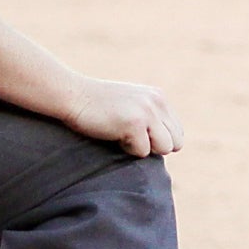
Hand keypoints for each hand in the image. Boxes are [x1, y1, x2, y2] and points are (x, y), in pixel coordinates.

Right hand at [63, 75, 182, 156]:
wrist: (72, 96)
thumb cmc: (96, 105)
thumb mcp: (131, 105)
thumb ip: (149, 117)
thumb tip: (167, 145)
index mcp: (159, 97)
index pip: (177, 132)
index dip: (158, 141)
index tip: (137, 135)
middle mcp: (158, 102)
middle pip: (175, 142)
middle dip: (155, 147)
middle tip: (131, 137)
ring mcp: (148, 111)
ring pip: (164, 148)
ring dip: (143, 148)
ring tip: (122, 134)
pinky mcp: (135, 123)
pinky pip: (142, 152)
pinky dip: (126, 149)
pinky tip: (112, 133)